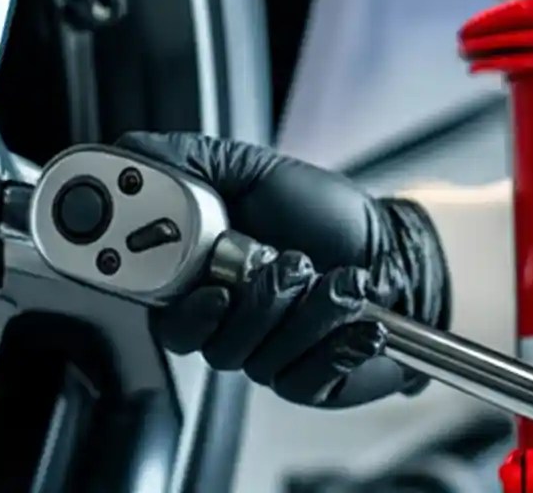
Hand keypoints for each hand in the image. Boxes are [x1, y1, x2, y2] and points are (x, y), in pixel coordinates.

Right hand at [116, 132, 450, 407]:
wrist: (397, 250)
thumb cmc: (325, 214)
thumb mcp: (252, 169)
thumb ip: (189, 161)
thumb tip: (135, 152)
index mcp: (201, 275)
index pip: (162, 310)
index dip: (182, 308)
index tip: (213, 286)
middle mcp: (226, 319)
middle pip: (208, 341)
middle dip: (258, 299)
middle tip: (290, 261)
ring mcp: (264, 353)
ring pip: (260, 355)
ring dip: (309, 311)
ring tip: (339, 280)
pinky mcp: (305, 380)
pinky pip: (306, 375)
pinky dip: (339, 341)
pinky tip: (361, 316)